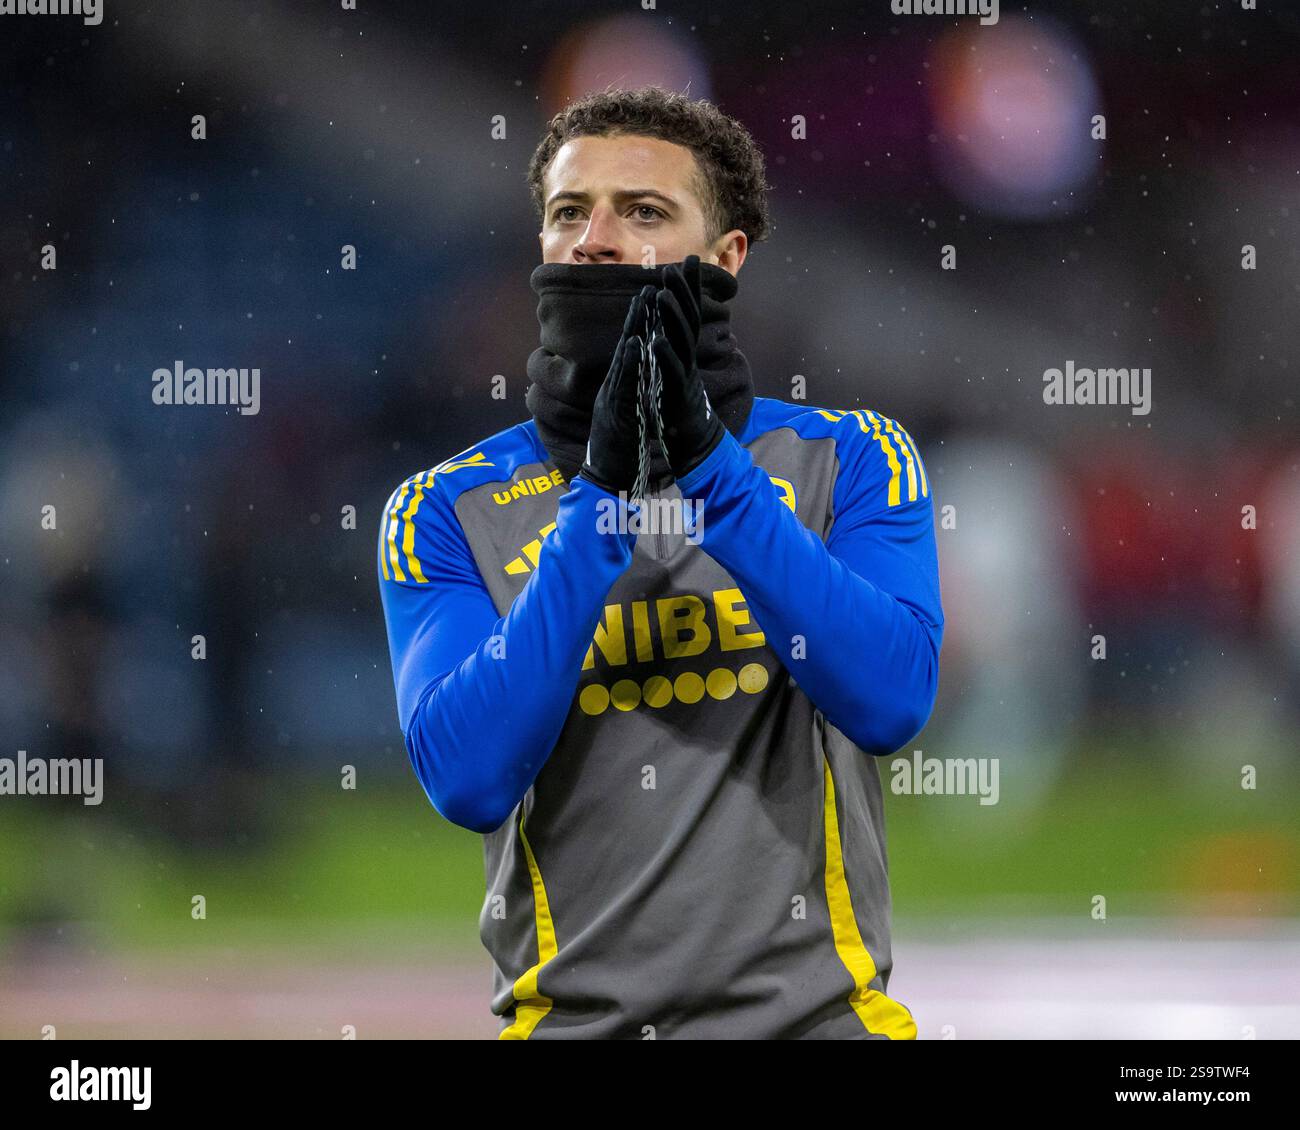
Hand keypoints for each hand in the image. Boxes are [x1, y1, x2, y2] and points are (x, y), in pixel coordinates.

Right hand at [577, 284, 656, 494]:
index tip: (648, 301)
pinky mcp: (617, 414)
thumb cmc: (618, 453)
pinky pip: (625, 384)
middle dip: (636, 318)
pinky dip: (631, 363)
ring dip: (633, 330)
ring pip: (624, 360)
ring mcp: (612, 400)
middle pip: (625, 348)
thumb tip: (637, 384)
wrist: (606, 483)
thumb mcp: (626, 419)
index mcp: (618, 391)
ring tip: (643, 304)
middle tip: (647, 288)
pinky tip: (638, 343)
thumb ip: (630, 399)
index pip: (629, 354)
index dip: (637, 328)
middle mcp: (613, 390)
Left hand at [652, 255, 724, 477]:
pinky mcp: (678, 394)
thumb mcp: (676, 369)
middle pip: (687, 318)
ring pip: (680, 340)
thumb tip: (670, 323)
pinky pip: (671, 371)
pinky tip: (657, 340)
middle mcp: (687, 357)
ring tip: (664, 294)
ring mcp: (684, 374)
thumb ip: (675, 345)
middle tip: (675, 266)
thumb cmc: (680, 405)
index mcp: (683, 349)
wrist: (692, 442)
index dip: (688, 286)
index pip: (687, 311)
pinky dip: (665, 355)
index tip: (688, 260)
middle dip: (682, 291)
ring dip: (672, 316)